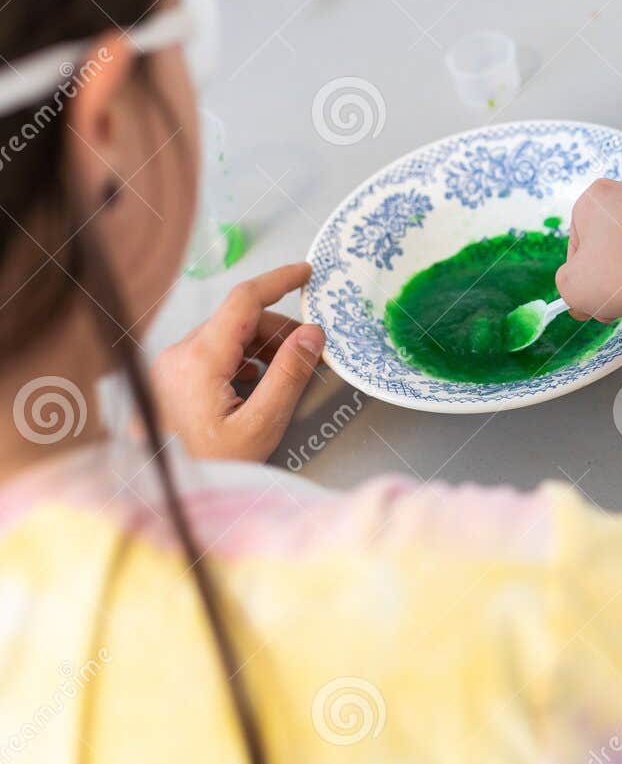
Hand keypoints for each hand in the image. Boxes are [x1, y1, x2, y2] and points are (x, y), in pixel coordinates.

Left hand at [152, 262, 324, 462]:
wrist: (167, 491)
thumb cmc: (213, 465)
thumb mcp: (261, 424)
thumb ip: (289, 374)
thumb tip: (313, 333)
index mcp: (200, 358)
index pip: (244, 300)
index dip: (279, 280)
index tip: (308, 273)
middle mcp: (180, 353)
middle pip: (239, 320)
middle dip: (279, 329)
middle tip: (313, 353)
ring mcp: (171, 365)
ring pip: (227, 336)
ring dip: (262, 346)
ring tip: (287, 373)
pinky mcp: (171, 377)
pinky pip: (213, 352)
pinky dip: (242, 358)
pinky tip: (257, 382)